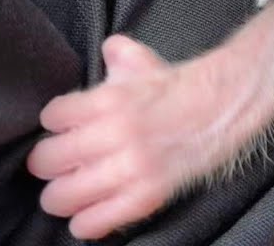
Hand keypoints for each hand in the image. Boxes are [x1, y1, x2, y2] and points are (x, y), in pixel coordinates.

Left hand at [26, 36, 256, 239]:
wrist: (226, 106)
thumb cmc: (180, 86)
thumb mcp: (144, 61)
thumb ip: (116, 54)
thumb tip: (105, 49)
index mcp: (109, 99)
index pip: (52, 118)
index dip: (55, 123)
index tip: (63, 128)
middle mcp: (116, 134)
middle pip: (47, 160)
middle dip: (48, 162)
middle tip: (56, 163)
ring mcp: (132, 168)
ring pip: (63, 196)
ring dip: (59, 195)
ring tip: (66, 191)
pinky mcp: (148, 195)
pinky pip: (97, 221)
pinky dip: (84, 223)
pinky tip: (84, 217)